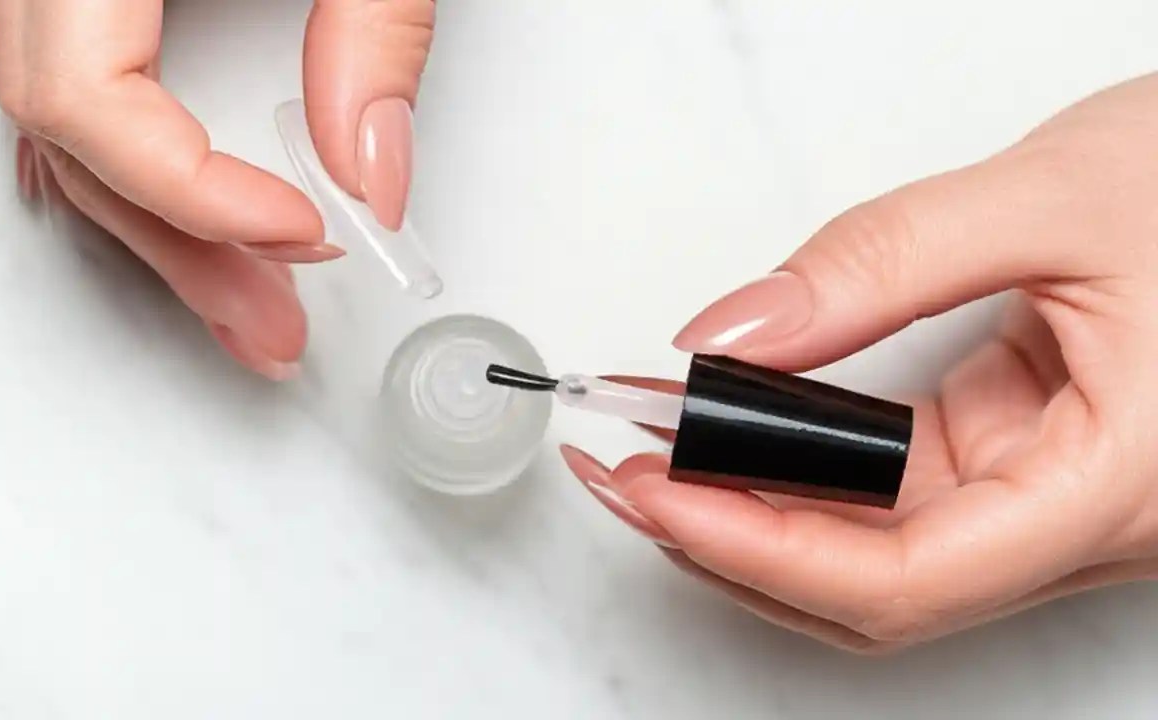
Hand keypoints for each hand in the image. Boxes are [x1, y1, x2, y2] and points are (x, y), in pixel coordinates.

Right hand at [0, 0, 434, 378]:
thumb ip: (375, 33)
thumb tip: (372, 171)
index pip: (84, 96)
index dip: (190, 188)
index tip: (300, 231)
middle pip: (77, 137)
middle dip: (188, 250)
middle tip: (275, 325)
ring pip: (77, 138)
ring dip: (172, 236)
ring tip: (258, 309)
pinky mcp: (97, 5)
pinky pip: (98, 107)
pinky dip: (160, 182)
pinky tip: (214, 235)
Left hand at [562, 73, 1157, 652]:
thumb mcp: (1052, 198)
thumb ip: (882, 264)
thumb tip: (734, 332)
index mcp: (1114, 491)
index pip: (903, 577)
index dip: (757, 548)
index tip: (652, 488)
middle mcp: (1078, 523)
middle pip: (871, 587)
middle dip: (729, 539)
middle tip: (622, 471)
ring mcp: (1043, 498)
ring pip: (874, 553)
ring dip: (755, 510)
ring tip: (655, 447)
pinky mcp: (1017, 458)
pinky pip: (893, 494)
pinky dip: (801, 467)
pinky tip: (735, 426)